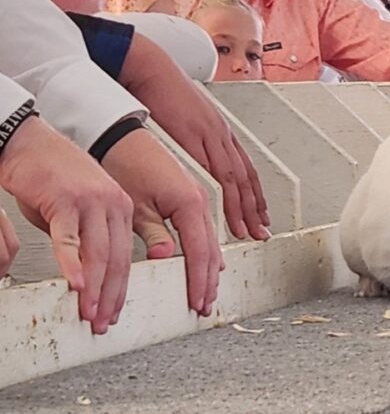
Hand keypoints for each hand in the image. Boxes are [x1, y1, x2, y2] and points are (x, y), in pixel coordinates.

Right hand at [0, 116, 133, 333]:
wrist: (30, 143)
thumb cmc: (52, 176)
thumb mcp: (79, 209)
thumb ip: (87, 238)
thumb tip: (86, 273)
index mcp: (120, 207)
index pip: (127, 256)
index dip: (121, 289)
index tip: (115, 312)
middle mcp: (112, 203)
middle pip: (118, 259)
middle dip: (111, 296)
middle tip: (103, 321)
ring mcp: (90, 200)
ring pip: (99, 253)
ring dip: (94, 288)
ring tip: (89, 312)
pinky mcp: (64, 199)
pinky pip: (70, 238)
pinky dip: (73, 264)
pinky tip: (73, 284)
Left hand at [101, 129, 222, 315]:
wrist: (122, 139)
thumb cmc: (127, 166)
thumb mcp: (136, 205)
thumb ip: (154, 233)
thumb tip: (165, 257)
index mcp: (190, 202)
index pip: (200, 251)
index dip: (199, 280)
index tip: (198, 300)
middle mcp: (199, 199)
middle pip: (211, 248)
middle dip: (209, 280)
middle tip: (205, 304)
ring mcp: (197, 198)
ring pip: (211, 241)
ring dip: (210, 268)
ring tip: (207, 290)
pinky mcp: (190, 197)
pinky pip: (204, 230)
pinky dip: (207, 251)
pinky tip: (206, 262)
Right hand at [121, 35, 269, 239]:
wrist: (151, 69)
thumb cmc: (162, 93)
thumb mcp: (184, 122)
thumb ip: (193, 142)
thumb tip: (195, 161)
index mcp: (221, 131)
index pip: (245, 170)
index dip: (254, 196)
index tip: (259, 216)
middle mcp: (223, 134)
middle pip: (247, 177)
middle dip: (255, 207)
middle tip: (261, 231)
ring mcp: (213, 134)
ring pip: (236, 177)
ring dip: (243, 206)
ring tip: (246, 230)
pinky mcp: (197, 135)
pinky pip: (216, 168)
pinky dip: (223, 192)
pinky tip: (224, 208)